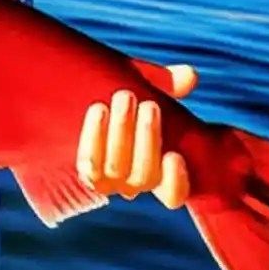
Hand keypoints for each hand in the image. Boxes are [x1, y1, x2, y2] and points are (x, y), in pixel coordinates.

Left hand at [76, 63, 197, 208]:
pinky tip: (99, 109)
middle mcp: (134, 183)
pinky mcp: (85, 171)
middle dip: (148, 139)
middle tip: (148, 103)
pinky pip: (89, 163)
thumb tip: (190, 75)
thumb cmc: (121, 96)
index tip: (175, 155)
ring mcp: (108, 181)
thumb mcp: (144, 85)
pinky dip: (95, 137)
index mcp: (160, 171)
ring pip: (117, 169)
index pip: (174, 194)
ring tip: (124, 97)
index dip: (176, 182)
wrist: (79, 92)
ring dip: (122, 132)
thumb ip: (167, 83)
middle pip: (145, 176)